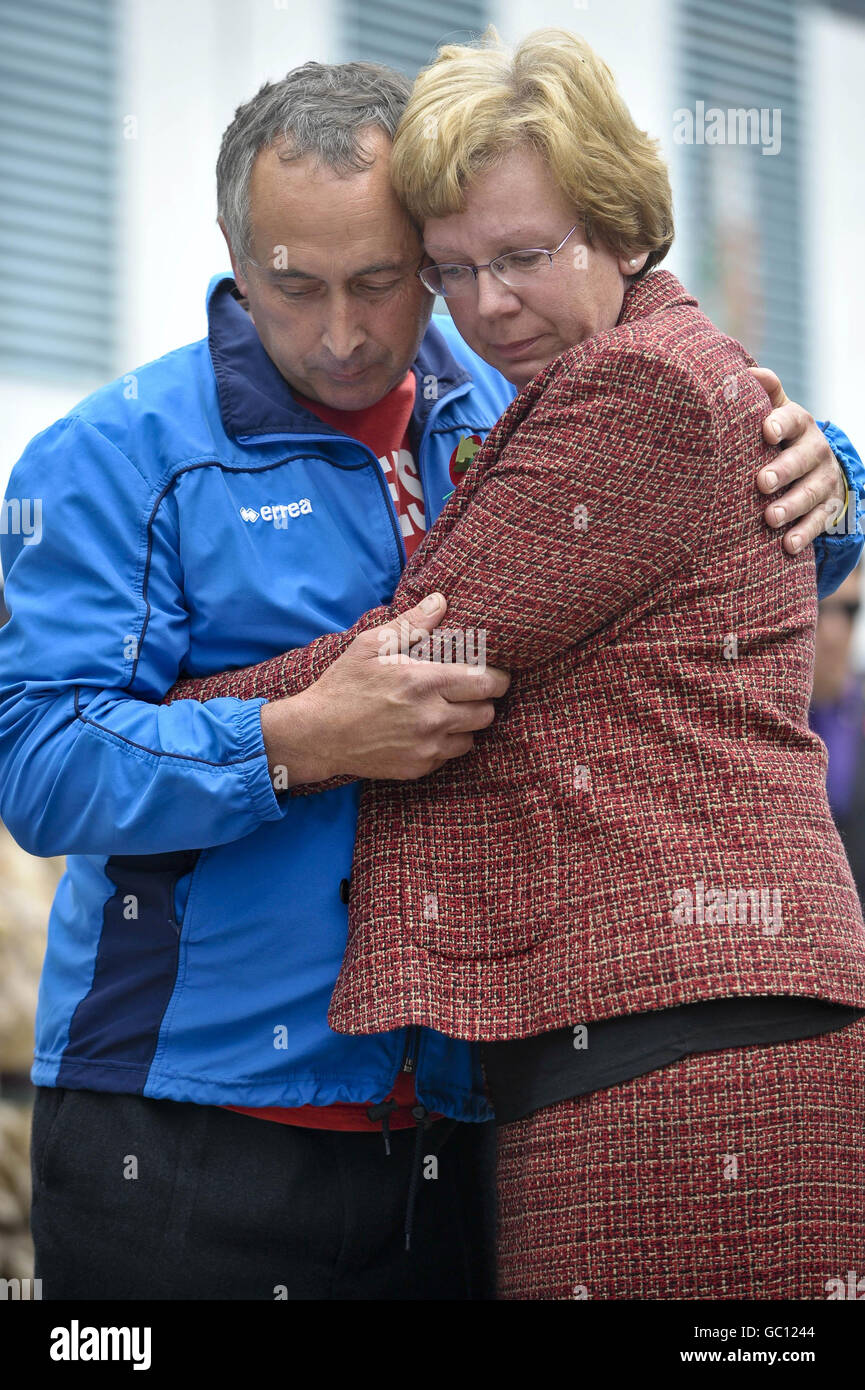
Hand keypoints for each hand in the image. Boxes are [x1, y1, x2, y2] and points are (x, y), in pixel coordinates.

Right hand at [260, 593, 510, 785]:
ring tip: (447, 710)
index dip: (498, 676)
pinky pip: (450, 755)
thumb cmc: (343, 685)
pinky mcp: (418, 768)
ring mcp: (426, 747)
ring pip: (472, 737)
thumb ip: (410, 625)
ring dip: (466, 723)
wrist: (316, 735)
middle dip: (484, 700)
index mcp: (424, 682)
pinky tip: (427, 729)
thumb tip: (440, 601)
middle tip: (468, 690)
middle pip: (487, 712)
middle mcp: (431, 718)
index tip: (492, 672)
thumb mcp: (370, 646)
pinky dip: (446, 743)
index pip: (487, 682)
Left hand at [750, 367, 845, 553]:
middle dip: (784, 470)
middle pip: (803, 459)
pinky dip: (803, 533)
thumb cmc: (782, 438)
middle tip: (761, 482)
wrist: (817, 468)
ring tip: (770, 518)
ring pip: (811, 493)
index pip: (793, 419)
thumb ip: (764, 395)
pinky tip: (786, 545)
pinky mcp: (827, 508)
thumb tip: (744, 372)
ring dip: (791, 506)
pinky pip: (818, 522)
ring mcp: (824, 480)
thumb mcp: (776, 413)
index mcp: (799, 424)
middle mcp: (816, 450)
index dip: (781, 423)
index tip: (766, 431)